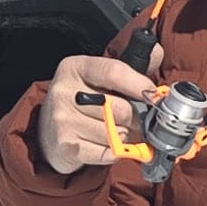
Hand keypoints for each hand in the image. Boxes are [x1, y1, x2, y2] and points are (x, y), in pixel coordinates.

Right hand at [35, 53, 164, 175]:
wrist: (48, 133)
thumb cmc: (82, 102)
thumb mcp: (98, 78)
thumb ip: (129, 68)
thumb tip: (158, 52)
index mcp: (75, 67)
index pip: (114, 72)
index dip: (140, 86)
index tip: (156, 97)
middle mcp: (65, 91)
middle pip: (119, 108)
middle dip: (136, 119)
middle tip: (139, 122)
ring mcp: (63, 120)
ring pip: (115, 133)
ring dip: (125, 137)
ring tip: (120, 133)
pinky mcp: (66, 146)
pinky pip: (107, 152)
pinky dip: (115, 152)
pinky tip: (109, 146)